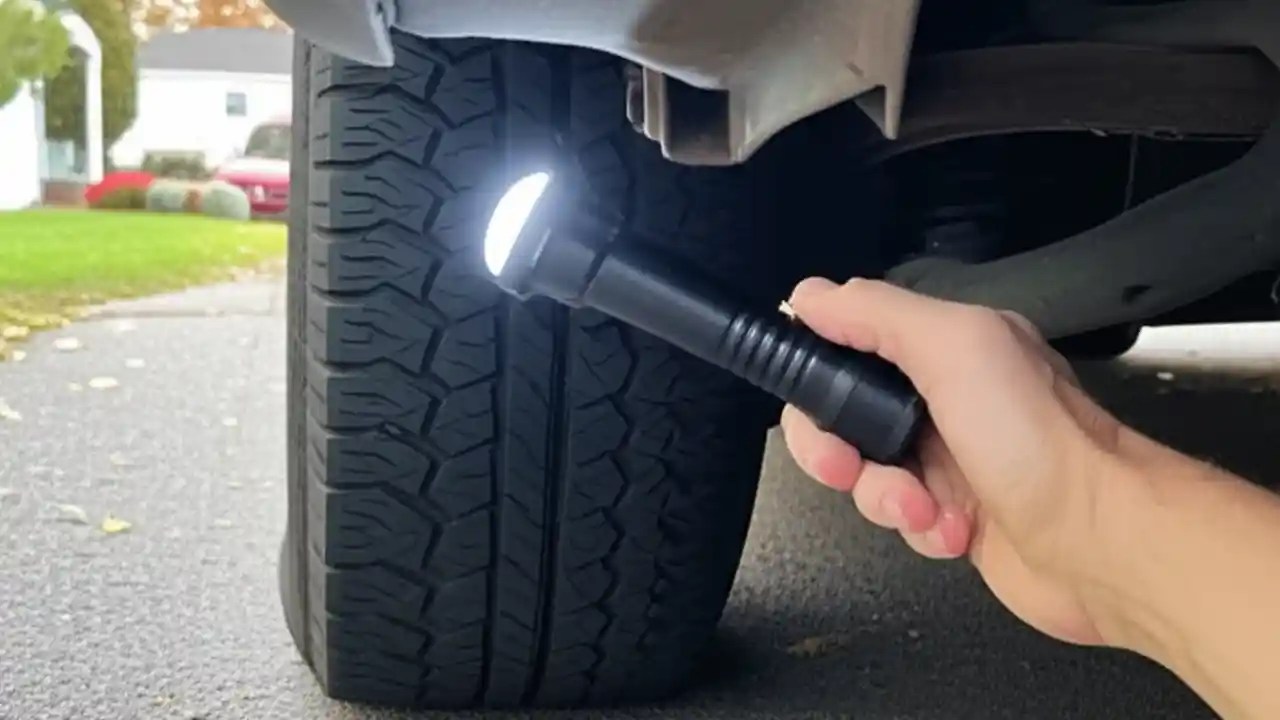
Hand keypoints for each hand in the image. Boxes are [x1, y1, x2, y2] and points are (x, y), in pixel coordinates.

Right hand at [781, 278, 1134, 645]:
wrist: (1103, 545)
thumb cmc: (1043, 445)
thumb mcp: (955, 349)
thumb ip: (877, 314)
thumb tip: (811, 296)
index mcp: (949, 346)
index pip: (850, 343)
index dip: (819, 376)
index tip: (817, 405)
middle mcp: (947, 396)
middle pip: (842, 416)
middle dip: (836, 450)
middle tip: (849, 467)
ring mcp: (950, 458)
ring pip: (866, 474)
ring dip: (882, 496)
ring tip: (925, 507)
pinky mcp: (955, 513)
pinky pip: (900, 518)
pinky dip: (918, 529)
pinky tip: (955, 529)